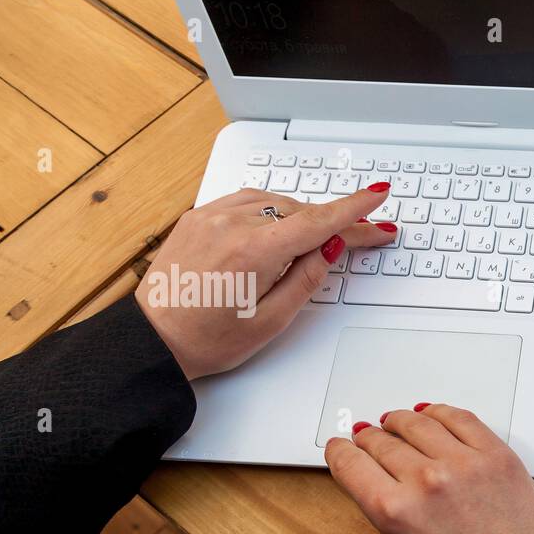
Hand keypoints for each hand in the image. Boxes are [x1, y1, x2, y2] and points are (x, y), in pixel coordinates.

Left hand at [136, 184, 397, 379]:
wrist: (154, 339)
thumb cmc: (207, 338)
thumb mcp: (271, 320)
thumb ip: (306, 279)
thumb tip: (330, 248)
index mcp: (253, 252)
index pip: (318, 221)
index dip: (355, 208)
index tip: (379, 194)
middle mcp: (230, 224)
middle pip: (300, 212)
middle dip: (333, 223)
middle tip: (360, 236)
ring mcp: (210, 216)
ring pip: (274, 203)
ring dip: (302, 217)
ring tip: (317, 241)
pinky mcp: (198, 216)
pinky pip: (246, 201)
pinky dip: (271, 211)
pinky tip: (279, 228)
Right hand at [325, 404, 533, 533]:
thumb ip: (392, 510)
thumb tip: (380, 479)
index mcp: (394, 512)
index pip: (350, 463)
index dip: (340, 451)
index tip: (341, 447)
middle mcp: (424, 481)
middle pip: (381, 441)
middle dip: (370, 437)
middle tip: (368, 436)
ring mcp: (462, 463)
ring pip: (416, 422)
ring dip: (400, 420)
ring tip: (397, 422)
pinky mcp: (496, 454)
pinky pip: (459, 418)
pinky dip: (440, 412)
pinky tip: (432, 414)